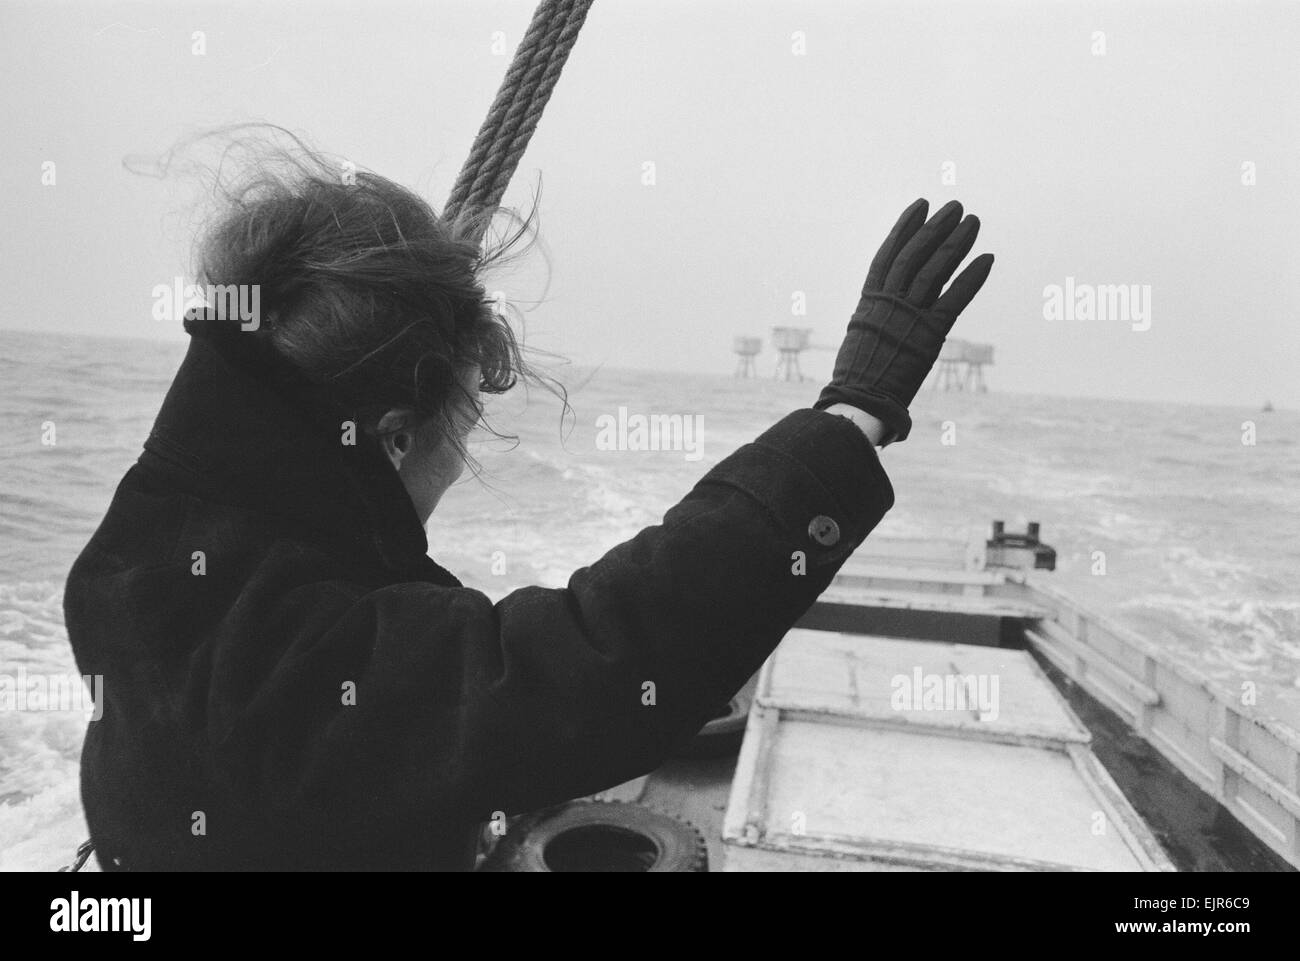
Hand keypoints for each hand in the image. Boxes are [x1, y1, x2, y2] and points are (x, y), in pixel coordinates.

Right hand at [815, 198, 993, 443]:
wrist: (860, 401)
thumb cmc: (857, 377)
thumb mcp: (861, 337)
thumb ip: (877, 316)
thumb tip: (882, 306)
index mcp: (869, 301)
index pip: (889, 254)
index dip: (905, 227)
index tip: (920, 205)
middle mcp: (889, 303)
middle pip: (915, 254)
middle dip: (935, 227)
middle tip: (954, 206)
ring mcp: (909, 317)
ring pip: (935, 269)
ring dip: (956, 243)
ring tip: (973, 221)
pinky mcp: (930, 335)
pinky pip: (954, 300)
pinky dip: (971, 278)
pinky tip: (987, 258)